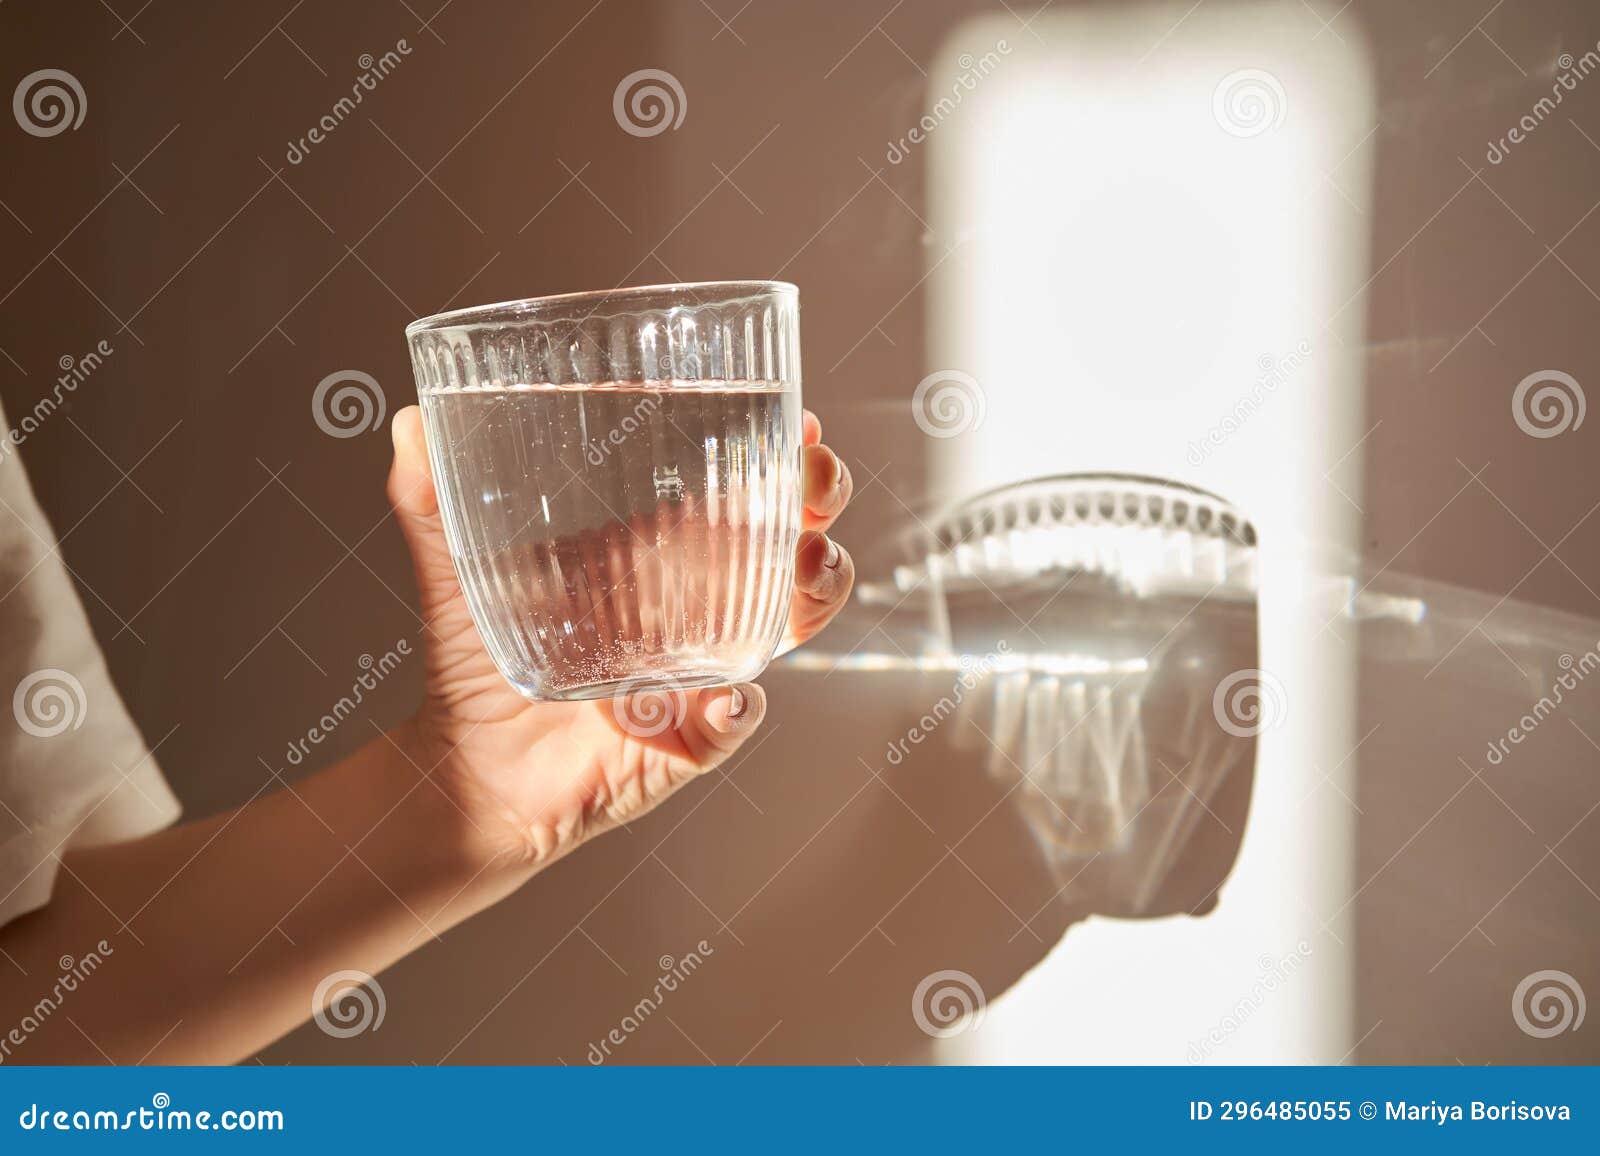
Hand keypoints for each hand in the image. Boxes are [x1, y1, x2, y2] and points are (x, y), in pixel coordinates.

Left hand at [386, 405, 854, 870]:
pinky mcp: (689, 738)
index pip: (745, 492)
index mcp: (661, 555)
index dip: (785, 456)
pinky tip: (728, 697)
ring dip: (814, 593)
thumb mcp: (454, 571)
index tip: (804, 420)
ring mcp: (703, 671)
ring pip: (790, 624)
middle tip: (812, 480)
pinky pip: (732, 723)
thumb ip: (428, 499)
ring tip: (803, 567)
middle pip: (793, 544)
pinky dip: (737, 711)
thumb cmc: (473, 666)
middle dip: (819, 504)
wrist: (466, 768)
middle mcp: (697, 607)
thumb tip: (403, 421)